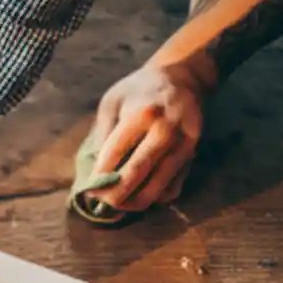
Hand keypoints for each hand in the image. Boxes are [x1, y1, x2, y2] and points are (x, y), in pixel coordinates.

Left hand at [85, 63, 205, 211]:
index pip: (116, 152)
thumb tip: (96, 167)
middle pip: (138, 172)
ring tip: (119, 205)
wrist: (183, 77)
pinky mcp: (193, 153)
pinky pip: (175, 185)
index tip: (88, 189)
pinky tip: (141, 196)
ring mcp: (184, 143)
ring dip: (136, 201)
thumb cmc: (140, 90)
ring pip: (159, 184)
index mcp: (142, 114)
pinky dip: (157, 197)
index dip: (100, 174)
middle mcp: (166, 130)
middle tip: (101, 202)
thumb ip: (103, 131)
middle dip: (116, 194)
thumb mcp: (113, 100)